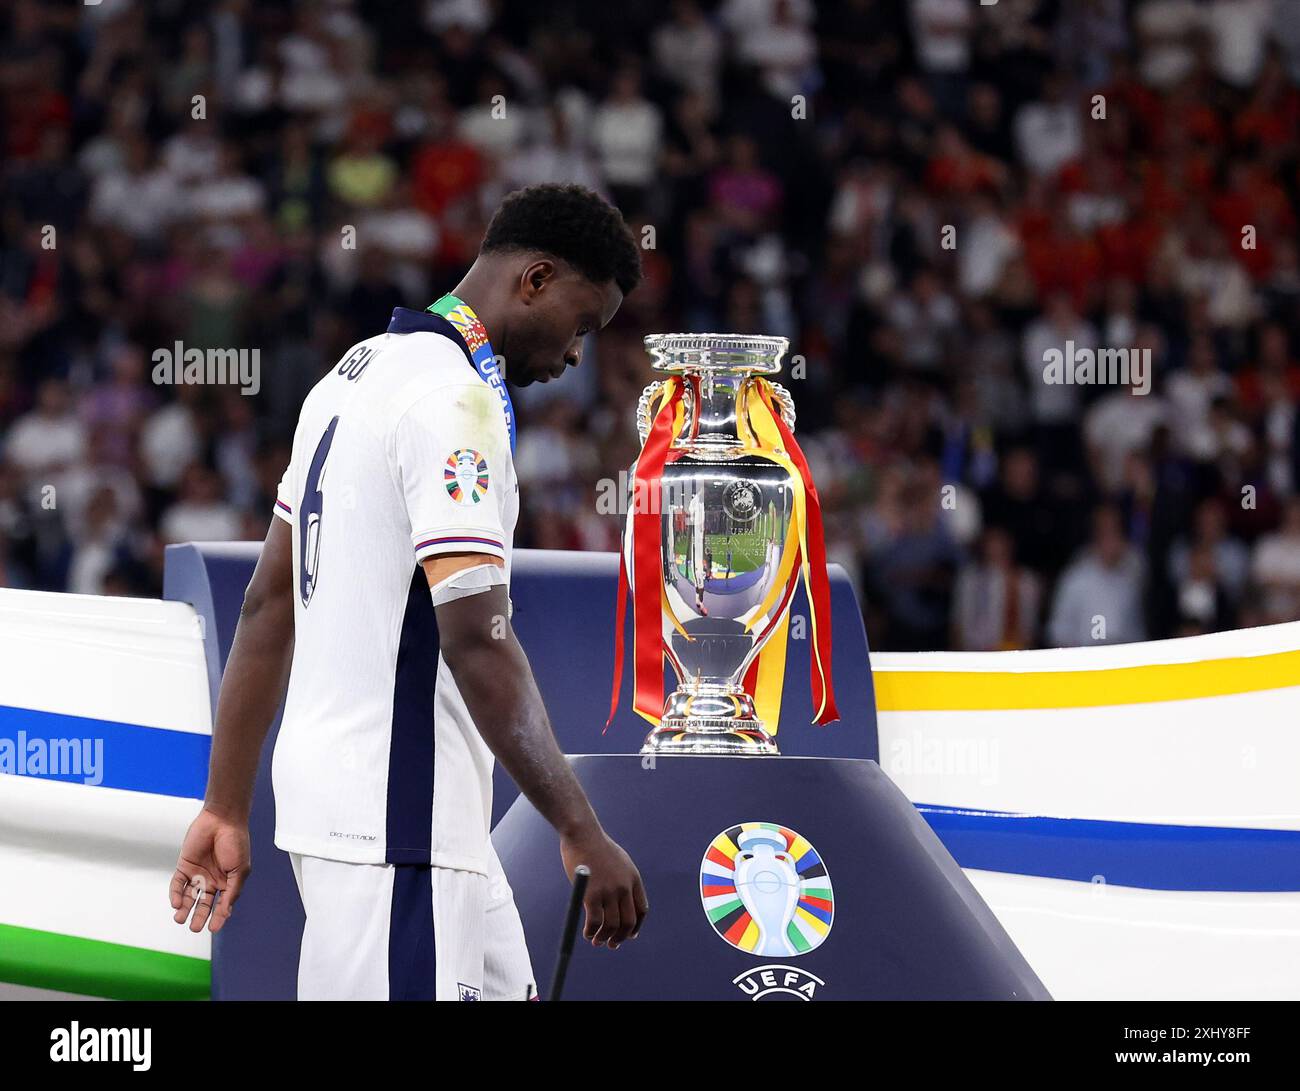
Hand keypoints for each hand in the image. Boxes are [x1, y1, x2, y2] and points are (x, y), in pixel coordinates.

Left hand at [169, 807, 250, 933]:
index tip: (214, 928)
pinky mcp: (185, 865)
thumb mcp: (240, 870)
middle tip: (195, 928)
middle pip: (204, 904)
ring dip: (184, 909)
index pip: (221, 904)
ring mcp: (197, 873)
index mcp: (227, 882)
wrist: (222, 820)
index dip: (218, 917)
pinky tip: (176, 903)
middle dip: (199, 917)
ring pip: (189, 897)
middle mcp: (211, 880)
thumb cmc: (236, 842)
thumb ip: (232, 892)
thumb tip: (226, 912)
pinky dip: (176, 894)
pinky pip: (177, 883)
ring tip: (180, 919)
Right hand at [560, 828, 647, 949]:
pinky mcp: (592, 895)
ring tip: (596, 941)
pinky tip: (587, 933)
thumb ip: (621, 880)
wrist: (582, 834)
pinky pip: (595, 923)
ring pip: (612, 926)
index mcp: (634, 879)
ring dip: (604, 938)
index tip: (629, 935)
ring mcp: (609, 892)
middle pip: (628, 922)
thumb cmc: (596, 846)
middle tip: (611, 944)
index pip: (641, 910)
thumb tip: (618, 901)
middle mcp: (625, 887)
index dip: (636, 926)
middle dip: (621, 937)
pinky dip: (591, 932)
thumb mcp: (618, 861)